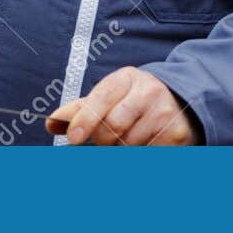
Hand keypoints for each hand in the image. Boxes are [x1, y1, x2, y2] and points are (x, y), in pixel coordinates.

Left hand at [46, 67, 201, 145]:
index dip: (86, 119)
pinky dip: (141, 154)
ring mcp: (165, 112)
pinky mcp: (177, 134)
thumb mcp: (109, 97)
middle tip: (109, 138)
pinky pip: (147, 154)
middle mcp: (148, 90)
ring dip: (122, 149)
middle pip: (113, 127)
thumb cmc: (134, 102)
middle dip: (104, 139)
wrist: (181, 103)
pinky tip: (146, 143)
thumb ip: (79, 110)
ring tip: (130, 137)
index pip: (102, 98)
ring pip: (129, 144)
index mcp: (126, 78)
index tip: (73, 137)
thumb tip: (51, 122)